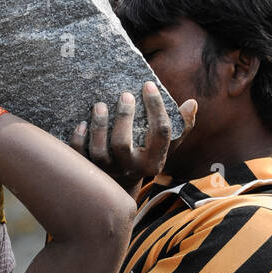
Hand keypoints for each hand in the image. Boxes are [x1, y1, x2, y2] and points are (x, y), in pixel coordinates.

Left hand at [69, 84, 196, 194]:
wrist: (121, 188)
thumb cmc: (146, 157)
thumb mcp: (167, 147)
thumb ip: (181, 127)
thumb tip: (192, 103)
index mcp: (154, 162)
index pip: (159, 132)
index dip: (155, 106)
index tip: (148, 85)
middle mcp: (130, 169)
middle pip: (122, 144)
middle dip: (122, 117)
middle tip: (125, 94)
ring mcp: (108, 171)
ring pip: (99, 150)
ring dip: (98, 125)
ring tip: (100, 105)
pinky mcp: (89, 170)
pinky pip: (81, 155)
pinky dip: (80, 139)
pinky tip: (82, 123)